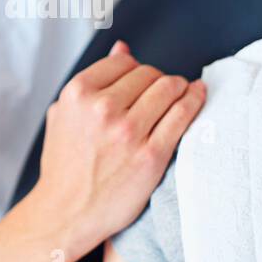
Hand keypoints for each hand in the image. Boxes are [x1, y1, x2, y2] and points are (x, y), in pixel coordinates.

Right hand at [36, 39, 204, 253]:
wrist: (66, 213)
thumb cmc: (65, 165)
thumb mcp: (64, 115)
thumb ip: (92, 80)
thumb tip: (122, 48)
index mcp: (78, 94)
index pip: (124, 61)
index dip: (135, 69)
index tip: (141, 82)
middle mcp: (102, 109)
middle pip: (149, 73)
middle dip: (158, 79)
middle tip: (162, 92)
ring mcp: (128, 132)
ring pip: (169, 88)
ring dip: (179, 86)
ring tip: (182, 92)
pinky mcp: (151, 155)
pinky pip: (182, 116)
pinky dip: (195, 100)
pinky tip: (198, 95)